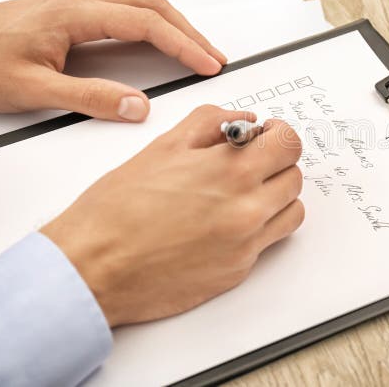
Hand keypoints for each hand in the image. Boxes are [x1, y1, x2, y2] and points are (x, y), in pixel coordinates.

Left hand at [0, 0, 226, 120]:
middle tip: (213, 56)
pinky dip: (154, 22)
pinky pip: (126, 6)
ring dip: (174, 24)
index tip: (207, 62)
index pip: (146, 23)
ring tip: (196, 49)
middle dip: (188, 31)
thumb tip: (137, 106)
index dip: (183, 44)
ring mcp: (75, 1)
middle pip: (152, 5)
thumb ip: (90, 98)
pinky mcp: (71, 9)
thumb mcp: (33, 90)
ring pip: (141, 2)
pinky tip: (160, 38)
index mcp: (74, 13)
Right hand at [41, 105, 303, 326]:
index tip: (268, 134)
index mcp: (230, 171)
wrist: (93, 269)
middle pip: (294, 176)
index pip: (289, 144)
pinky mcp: (238, 270)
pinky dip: (261, 227)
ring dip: (277, 196)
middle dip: (278, 162)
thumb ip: (209, 124)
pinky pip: (270, 241)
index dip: (280, 134)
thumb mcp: (162, 147)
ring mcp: (246, 243)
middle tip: (254, 161)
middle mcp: (247, 208)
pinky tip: (231, 221)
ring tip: (247, 191)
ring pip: (292, 211)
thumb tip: (243, 119)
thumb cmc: (116, 211)